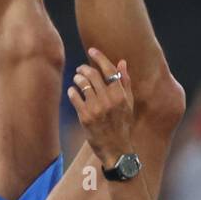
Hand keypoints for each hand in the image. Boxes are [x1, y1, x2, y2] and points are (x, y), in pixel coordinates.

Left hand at [66, 48, 133, 165]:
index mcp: (121, 95)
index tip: (92, 50)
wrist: (116, 149)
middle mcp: (109, 100)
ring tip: (77, 78)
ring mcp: (96, 109)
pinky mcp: (85, 117)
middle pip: (93, 74)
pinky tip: (73, 91)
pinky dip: (72, 91)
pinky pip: (75, 97)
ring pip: (82, 84)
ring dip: (78, 78)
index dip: (99, 57)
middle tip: (80, 68)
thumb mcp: (128, 104)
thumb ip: (125, 82)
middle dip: (84, 68)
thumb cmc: (123, 124)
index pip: (109, 70)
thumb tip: (122, 62)